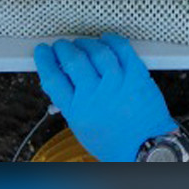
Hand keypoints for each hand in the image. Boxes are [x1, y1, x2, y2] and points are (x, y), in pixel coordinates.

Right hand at [33, 33, 177, 161]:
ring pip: (96, 51)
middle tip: (62, 46)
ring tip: (82, 44)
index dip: (44, 60)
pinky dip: (111, 40)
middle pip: (73, 61)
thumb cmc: (114, 141)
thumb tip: (56, 79)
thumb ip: (67, 103)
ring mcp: (117, 84)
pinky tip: (105, 41)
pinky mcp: (136, 76)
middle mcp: (95, 96)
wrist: (144, 148)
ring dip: (86, 43)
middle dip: (64, 48)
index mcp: (77, 110)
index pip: (52, 78)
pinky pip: (122, 49)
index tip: (43, 52)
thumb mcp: (81, 127)